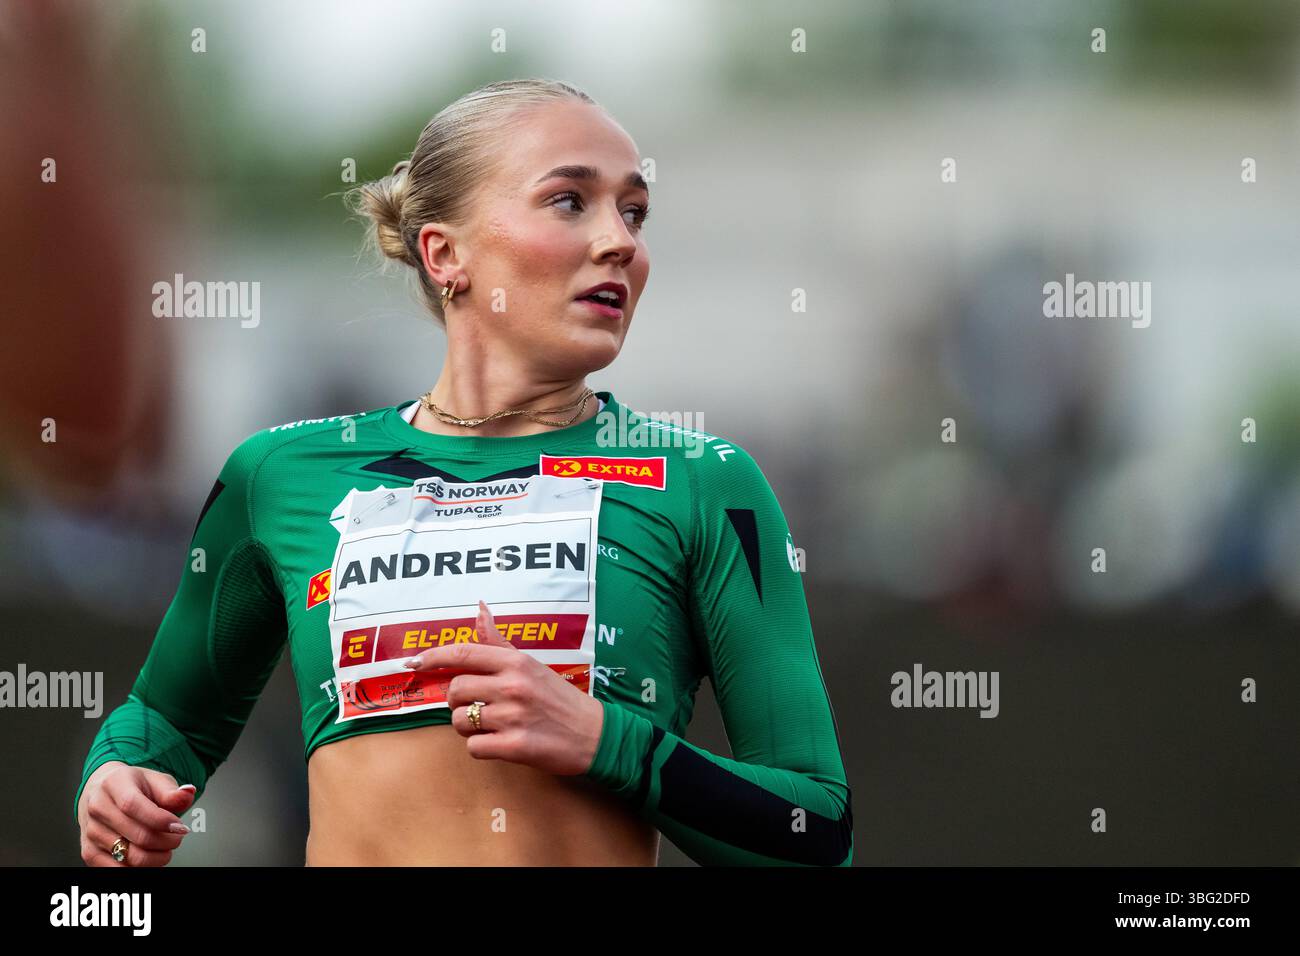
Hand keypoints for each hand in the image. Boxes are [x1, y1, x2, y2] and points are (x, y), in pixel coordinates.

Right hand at [77, 761, 194, 866]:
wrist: (101, 792)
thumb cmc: (133, 787)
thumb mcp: (154, 780)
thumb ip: (172, 791)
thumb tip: (188, 794)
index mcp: (114, 784)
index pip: (133, 805)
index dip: (160, 820)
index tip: (181, 827)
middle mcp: (98, 808)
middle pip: (138, 836)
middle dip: (167, 842)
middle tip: (178, 837)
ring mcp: (92, 832)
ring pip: (131, 857)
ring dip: (157, 857)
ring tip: (166, 847)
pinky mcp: (89, 852)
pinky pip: (117, 870)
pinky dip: (141, 869)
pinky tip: (151, 857)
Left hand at [402, 599, 603, 774]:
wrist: (594, 735)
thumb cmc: (560, 698)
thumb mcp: (532, 664)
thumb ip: (500, 643)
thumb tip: (480, 609)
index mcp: (516, 662)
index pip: (463, 653)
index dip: (432, 657)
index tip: (414, 663)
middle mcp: (512, 685)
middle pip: (455, 689)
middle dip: (458, 700)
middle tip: (476, 704)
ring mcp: (512, 716)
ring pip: (460, 720)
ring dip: (468, 726)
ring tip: (490, 724)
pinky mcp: (514, 746)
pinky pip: (473, 747)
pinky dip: (480, 747)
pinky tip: (499, 742)